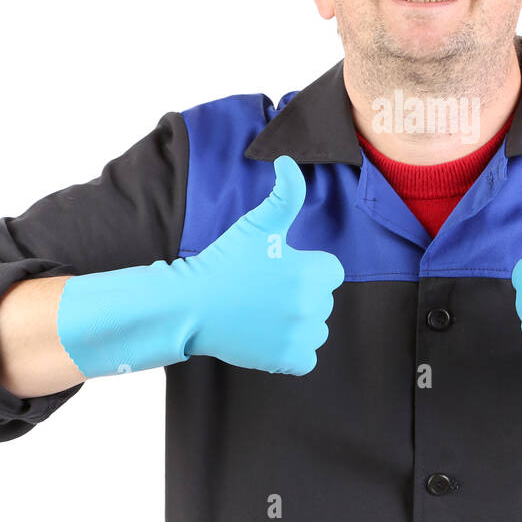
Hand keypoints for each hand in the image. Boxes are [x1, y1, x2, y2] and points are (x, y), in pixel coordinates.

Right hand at [56, 155, 343, 377]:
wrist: (192, 306)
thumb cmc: (225, 262)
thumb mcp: (257, 224)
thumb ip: (285, 194)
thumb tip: (289, 160)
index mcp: (314, 272)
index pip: (330, 272)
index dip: (304, 268)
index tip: (276, 269)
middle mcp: (314, 305)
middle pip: (321, 301)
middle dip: (299, 295)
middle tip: (262, 291)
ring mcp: (302, 335)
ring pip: (315, 329)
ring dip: (295, 323)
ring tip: (261, 313)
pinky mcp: (291, 361)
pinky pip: (305, 357)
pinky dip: (290, 352)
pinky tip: (265, 336)